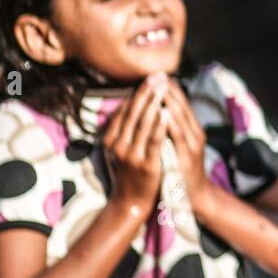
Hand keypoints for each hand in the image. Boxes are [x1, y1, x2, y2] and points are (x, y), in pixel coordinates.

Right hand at [101, 73, 166, 210]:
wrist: (132, 201)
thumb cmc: (130, 170)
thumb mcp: (121, 147)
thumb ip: (124, 128)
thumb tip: (132, 103)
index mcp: (111, 138)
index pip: (125, 110)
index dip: (138, 92)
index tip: (149, 77)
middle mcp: (118, 145)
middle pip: (134, 113)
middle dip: (146, 92)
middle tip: (157, 76)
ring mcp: (131, 154)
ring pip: (143, 123)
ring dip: (154, 103)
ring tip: (162, 87)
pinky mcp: (146, 163)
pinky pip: (154, 140)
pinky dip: (159, 125)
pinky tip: (166, 112)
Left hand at [160, 81, 211, 217]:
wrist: (194, 197)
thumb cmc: (182, 171)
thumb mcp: (181, 147)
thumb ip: (173, 130)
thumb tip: (159, 109)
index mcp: (194, 131)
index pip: (183, 104)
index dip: (172, 89)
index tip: (160, 76)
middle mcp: (195, 135)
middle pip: (182, 107)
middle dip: (169, 90)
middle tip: (158, 75)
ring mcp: (192, 145)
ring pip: (181, 118)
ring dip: (170, 101)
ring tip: (160, 87)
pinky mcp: (187, 157)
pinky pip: (178, 136)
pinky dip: (171, 123)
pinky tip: (163, 112)